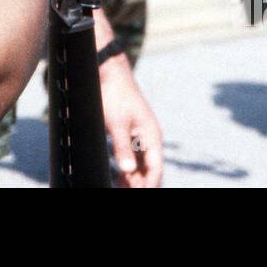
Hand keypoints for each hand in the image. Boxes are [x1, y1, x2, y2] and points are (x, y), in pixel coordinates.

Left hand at [100, 53, 163, 186]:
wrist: (110, 74)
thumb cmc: (115, 96)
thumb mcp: (116, 124)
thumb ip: (122, 148)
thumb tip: (129, 170)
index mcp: (152, 135)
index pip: (155, 168)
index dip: (149, 184)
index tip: (139, 192)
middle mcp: (150, 137)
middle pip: (150, 168)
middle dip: (141, 183)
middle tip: (126, 191)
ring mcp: (141, 135)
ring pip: (142, 164)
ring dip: (134, 178)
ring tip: (122, 188)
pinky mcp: (131, 132)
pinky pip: (134, 156)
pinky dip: (129, 168)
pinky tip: (121, 177)